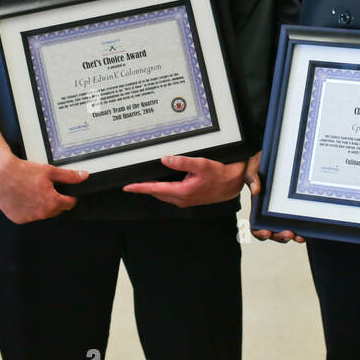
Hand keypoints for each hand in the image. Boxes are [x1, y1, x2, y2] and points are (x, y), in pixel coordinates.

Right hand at [0, 150, 86, 223]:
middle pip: (56, 210)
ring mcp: (29, 217)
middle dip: (55, 201)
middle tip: (45, 188)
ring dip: (41, 206)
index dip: (69, 197)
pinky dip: (28, 209)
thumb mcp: (49, 171)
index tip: (64, 192)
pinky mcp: (18, 219)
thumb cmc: (23, 172)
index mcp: (52, 202)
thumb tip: (83, 176)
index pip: (69, 204)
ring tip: (32, 191)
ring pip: (42, 214)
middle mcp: (41, 213)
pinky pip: (28, 216)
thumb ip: (69, 176)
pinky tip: (24, 198)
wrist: (0, 174)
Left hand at [123, 153, 249, 207]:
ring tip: (142, 184)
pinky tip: (161, 184)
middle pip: (156, 193)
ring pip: (163, 195)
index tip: (127, 187)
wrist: (232, 184)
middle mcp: (182, 199)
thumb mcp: (201, 164)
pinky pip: (170, 195)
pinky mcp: (188, 198)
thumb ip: (182, 162)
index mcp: (182, 192)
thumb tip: (165, 160)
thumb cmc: (220, 175)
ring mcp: (185, 200)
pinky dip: (162, 190)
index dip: (140, 188)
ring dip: (152, 189)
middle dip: (144, 188)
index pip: (155, 189)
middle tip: (131, 184)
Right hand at [246, 154, 303, 243]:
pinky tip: (305, 231)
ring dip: (291, 236)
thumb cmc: (259, 164)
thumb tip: (256, 190)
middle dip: (280, 236)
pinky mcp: (292, 207)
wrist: (272, 157)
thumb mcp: (252, 167)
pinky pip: (296, 222)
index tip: (266, 232)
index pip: (255, 226)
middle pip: (272, 233)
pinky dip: (300, 229)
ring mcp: (281, 211)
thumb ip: (252, 178)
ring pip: (285, 231)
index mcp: (258, 207)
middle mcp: (269, 213)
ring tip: (298, 236)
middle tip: (288, 234)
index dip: (260, 232)